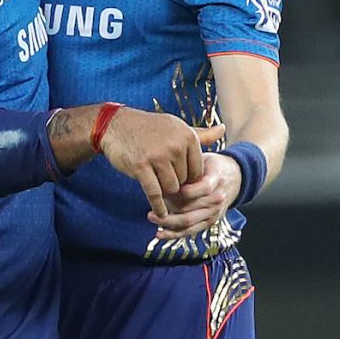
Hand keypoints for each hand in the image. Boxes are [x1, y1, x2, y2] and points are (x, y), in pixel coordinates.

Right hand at [98, 110, 224, 220]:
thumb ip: (201, 134)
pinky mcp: (141, 167)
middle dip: (176, 185)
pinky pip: (154, 193)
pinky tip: (160, 212)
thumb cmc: (149, 128)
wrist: (116, 125)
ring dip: (165, 192)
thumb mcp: (177, 127)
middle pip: (184, 181)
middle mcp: (175, 146)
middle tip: (164, 182)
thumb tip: (223, 129)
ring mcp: (158, 157)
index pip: (197, 170)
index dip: (189, 179)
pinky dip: (158, 206)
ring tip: (157, 185)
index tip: (179, 179)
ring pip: (171, 188)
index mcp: (187, 136)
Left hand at [152, 152, 241, 236]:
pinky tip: (160, 234)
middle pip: (190, 208)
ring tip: (151, 217)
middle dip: (168, 207)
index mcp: (216, 179)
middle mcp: (217, 198)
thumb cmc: (212, 166)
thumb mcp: (203, 159)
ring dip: (168, 222)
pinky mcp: (210, 222)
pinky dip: (174, 234)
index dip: (182, 190)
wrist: (234, 178)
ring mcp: (214, 212)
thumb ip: (187, 164)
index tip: (164, 188)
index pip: (201, 188)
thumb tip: (164, 172)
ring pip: (188, 222)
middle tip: (152, 204)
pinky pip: (190, 231)